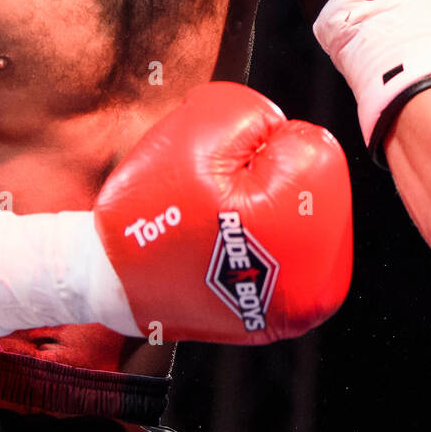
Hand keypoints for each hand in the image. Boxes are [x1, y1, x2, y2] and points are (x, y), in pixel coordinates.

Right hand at [0, 82, 351, 343]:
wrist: (112, 281)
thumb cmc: (152, 211)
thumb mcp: (200, 129)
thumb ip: (258, 114)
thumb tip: (286, 131)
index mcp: (309, 229)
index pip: (312, 148)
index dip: (261, 147)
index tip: (224, 175)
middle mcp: (318, 283)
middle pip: (315, 186)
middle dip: (271, 180)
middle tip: (218, 204)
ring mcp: (305, 308)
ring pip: (303, 219)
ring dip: (271, 213)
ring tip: (222, 230)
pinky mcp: (287, 318)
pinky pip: (288, 253)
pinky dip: (264, 243)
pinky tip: (228, 250)